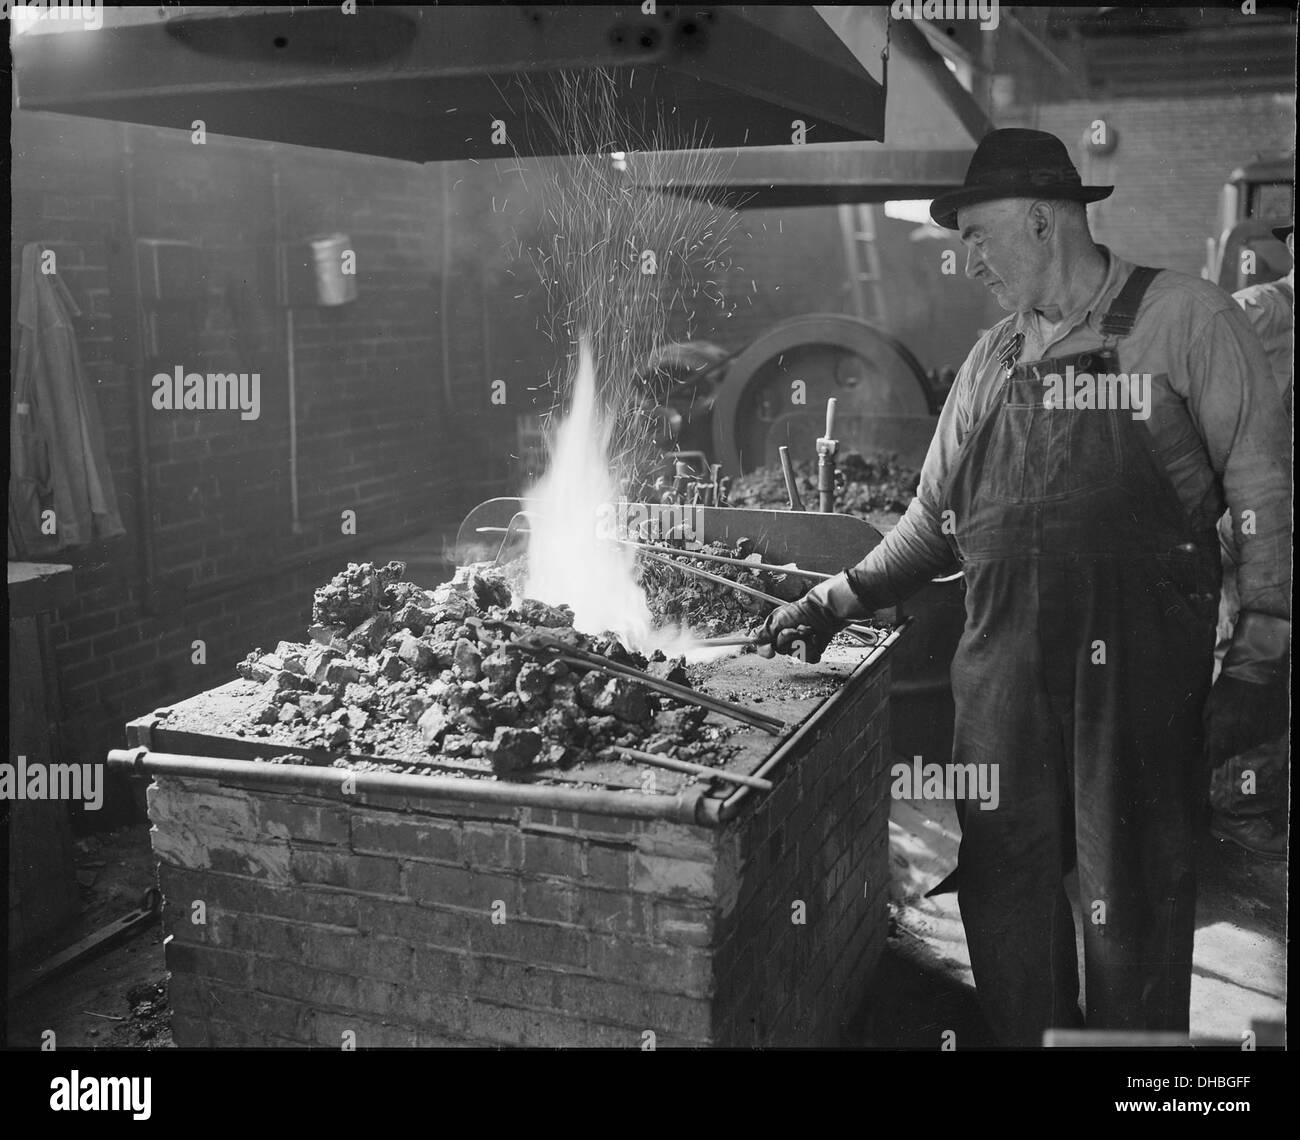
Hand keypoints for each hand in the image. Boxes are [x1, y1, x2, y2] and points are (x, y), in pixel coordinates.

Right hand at [754, 573, 868, 663]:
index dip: (765, 651)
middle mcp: (787, 640)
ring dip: (804, 642)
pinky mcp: (813, 650)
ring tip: (809, 630)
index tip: (770, 652)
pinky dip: (814, 648)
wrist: (824, 612)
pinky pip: (810, 658)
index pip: (764, 646)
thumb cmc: (801, 611)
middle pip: (782, 650)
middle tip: (797, 628)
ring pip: (796, 655)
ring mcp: (800, 646)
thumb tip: (752, 641)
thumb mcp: (777, 619)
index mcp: (776, 631)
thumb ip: (764, 632)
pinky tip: (816, 638)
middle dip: (790, 638)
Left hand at [1204, 673, 1288, 768]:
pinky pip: (1262, 739)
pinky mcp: (1274, 728)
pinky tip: (1252, 720)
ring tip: (1239, 723)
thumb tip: (1206, 749)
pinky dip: (1256, 735)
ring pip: (1248, 747)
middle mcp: (1243, 732)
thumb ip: (1208, 729)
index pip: (1217, 757)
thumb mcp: (1210, 706)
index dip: (1213, 760)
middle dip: (1225, 748)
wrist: (1255, 671)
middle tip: (1224, 735)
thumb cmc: (1227, 687)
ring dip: (1241, 741)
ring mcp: (1260, 730)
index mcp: (1223, 727)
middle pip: (1232, 752)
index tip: (1211, 760)